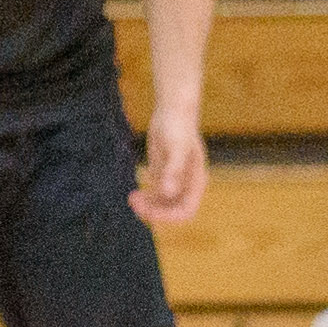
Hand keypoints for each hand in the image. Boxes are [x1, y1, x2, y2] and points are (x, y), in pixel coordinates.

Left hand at [130, 109, 207, 227]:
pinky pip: (155, 194)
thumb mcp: (175, 148)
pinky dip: (145, 198)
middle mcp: (187, 184)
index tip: (150, 213)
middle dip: (154, 211)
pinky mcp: (163, 173)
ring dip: (147, 206)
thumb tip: (168, 192)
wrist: (172, 110)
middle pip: (172, 210)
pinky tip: (133, 194)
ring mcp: (175, 180)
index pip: (186, 210)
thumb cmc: (178, 126)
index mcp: (196, 182)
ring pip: (162, 204)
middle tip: (135, 204)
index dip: (169, 216)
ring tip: (132, 199)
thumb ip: (173, 171)